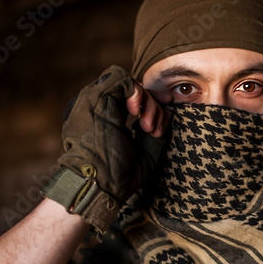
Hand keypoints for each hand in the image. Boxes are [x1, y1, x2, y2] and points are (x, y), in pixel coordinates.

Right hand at [51, 66, 168, 229]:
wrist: (98, 185)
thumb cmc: (119, 176)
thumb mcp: (144, 151)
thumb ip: (154, 130)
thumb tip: (169, 111)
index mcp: (104, 117)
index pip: (131, 98)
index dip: (152, 104)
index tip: (164, 120)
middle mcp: (97, 106)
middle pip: (133, 89)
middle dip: (152, 106)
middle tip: (154, 130)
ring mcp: (93, 100)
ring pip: (129, 83)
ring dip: (146, 101)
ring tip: (147, 126)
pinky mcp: (93, 98)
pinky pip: (120, 78)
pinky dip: (136, 92)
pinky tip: (137, 113)